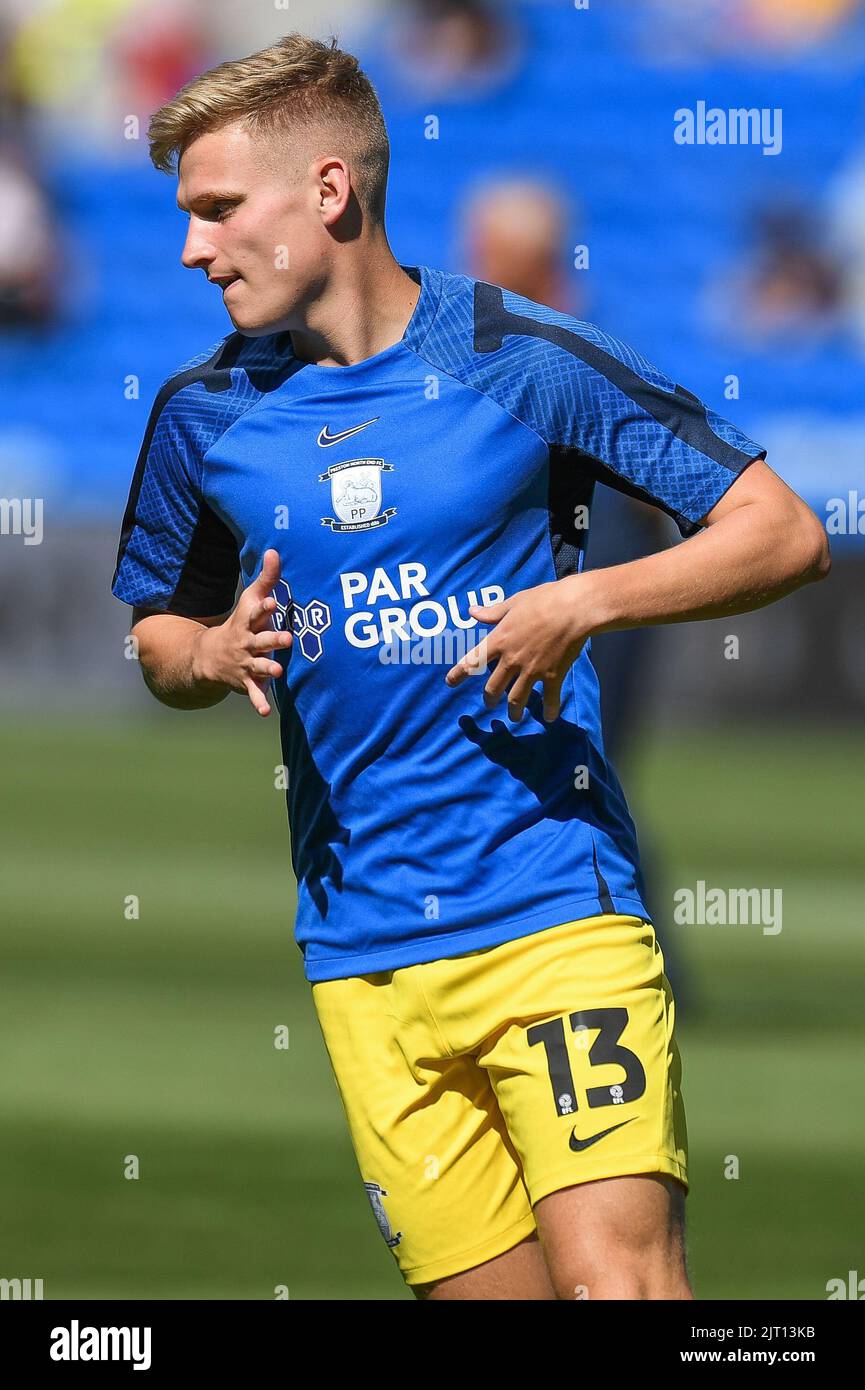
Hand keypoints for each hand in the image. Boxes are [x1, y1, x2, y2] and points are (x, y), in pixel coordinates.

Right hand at [193, 549, 291, 716]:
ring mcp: (246, 663)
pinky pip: (253, 693)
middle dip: (274, 640)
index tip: (272, 602)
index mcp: (249, 622)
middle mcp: (247, 643)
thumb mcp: (250, 601)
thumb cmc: (241, 624)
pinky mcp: (247, 682)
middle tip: (287, 638)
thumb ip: (267, 579)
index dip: (263, 607)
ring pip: (259, 667)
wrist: (210, 656)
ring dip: (268, 670)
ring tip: (278, 672)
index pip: (256, 613)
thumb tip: (276, 550)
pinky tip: (265, 712)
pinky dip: (258, 703)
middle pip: (262, 640)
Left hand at [444, 576, 591, 723]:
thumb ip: (492, 612)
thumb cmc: (544, 600)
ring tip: (514, 717)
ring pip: (516, 699)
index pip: (472, 661)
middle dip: (489, 699)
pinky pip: (549, 699)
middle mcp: (512, 659)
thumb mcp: (514, 602)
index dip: (459, 673)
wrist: (574, 608)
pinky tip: (549, 717)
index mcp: (499, 640)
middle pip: (493, 687)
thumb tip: (472, 611)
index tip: (450, 683)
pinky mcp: (553, 675)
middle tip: (489, 703)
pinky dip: (549, 710)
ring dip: (513, 711)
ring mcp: (532, 670)